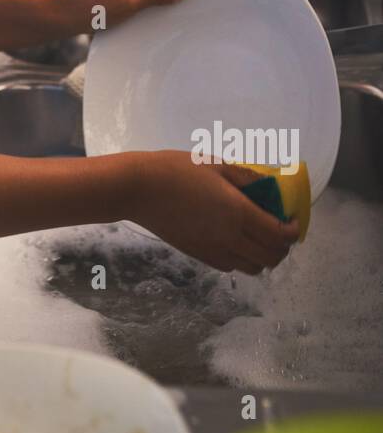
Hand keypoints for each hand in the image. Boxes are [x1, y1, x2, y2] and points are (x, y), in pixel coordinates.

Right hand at [128, 153, 300, 273]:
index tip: (293, 221)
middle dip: (282, 247)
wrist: (140, 189)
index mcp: (238, 213)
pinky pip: (231, 267)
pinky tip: (236, 242)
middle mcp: (231, 238)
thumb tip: (270, 187)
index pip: (278, 234)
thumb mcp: (216, 164)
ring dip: (263, 257)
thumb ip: (247, 178)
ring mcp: (214, 251)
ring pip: (252, 267)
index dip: (292, 231)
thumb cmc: (177, 170)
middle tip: (280, 231)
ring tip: (260, 239)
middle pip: (270, 257)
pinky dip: (242, 260)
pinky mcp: (199, 256)